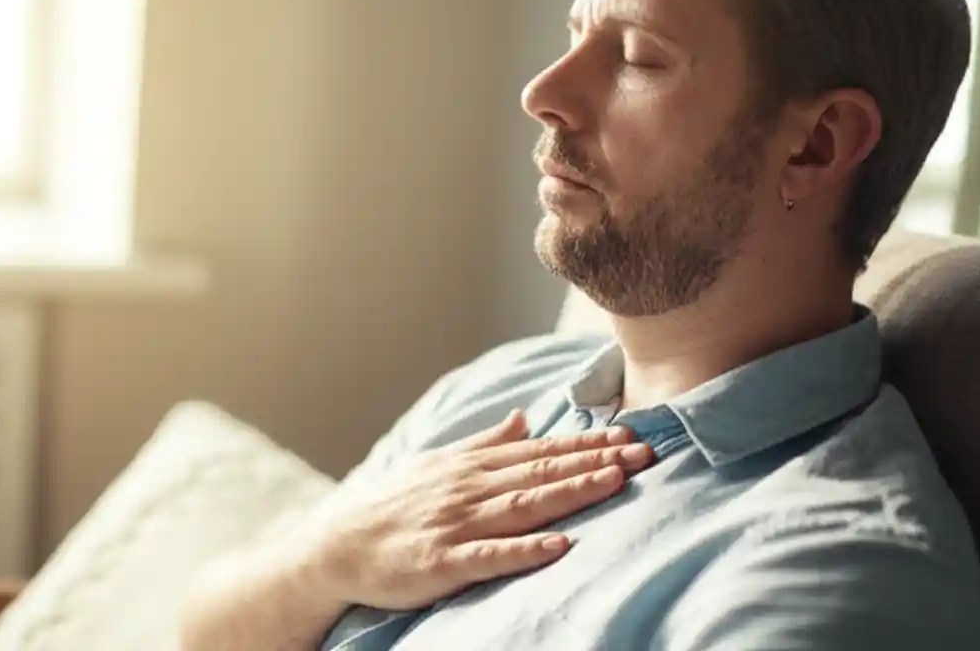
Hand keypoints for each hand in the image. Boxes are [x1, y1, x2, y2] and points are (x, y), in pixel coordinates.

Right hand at [301, 409, 653, 610]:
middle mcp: (468, 490)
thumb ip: (483, 443)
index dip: (587, 443)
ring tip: (614, 482)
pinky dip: (525, 549)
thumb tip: (523, 417)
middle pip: (541, 472)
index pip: (539, 451)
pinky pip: (490, 556)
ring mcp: (456, 525)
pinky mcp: (441, 563)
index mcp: (471, 467)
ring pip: (524, 506)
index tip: (630, 435)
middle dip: (594, 461)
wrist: (335, 548)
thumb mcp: (437, 463)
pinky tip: (559, 544)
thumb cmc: (391, 506)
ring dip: (571, 492)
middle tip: (644, 453)